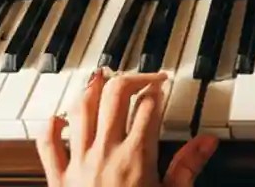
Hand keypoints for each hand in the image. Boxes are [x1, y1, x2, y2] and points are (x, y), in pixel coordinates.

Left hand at [35, 70, 218, 186]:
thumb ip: (188, 167)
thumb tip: (207, 142)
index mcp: (137, 157)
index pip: (149, 106)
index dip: (158, 88)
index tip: (163, 86)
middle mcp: (105, 152)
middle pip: (115, 95)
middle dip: (131, 78)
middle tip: (143, 77)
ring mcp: (78, 163)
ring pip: (80, 108)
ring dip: (91, 89)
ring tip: (103, 78)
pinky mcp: (57, 179)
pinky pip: (47, 144)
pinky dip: (52, 126)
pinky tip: (60, 117)